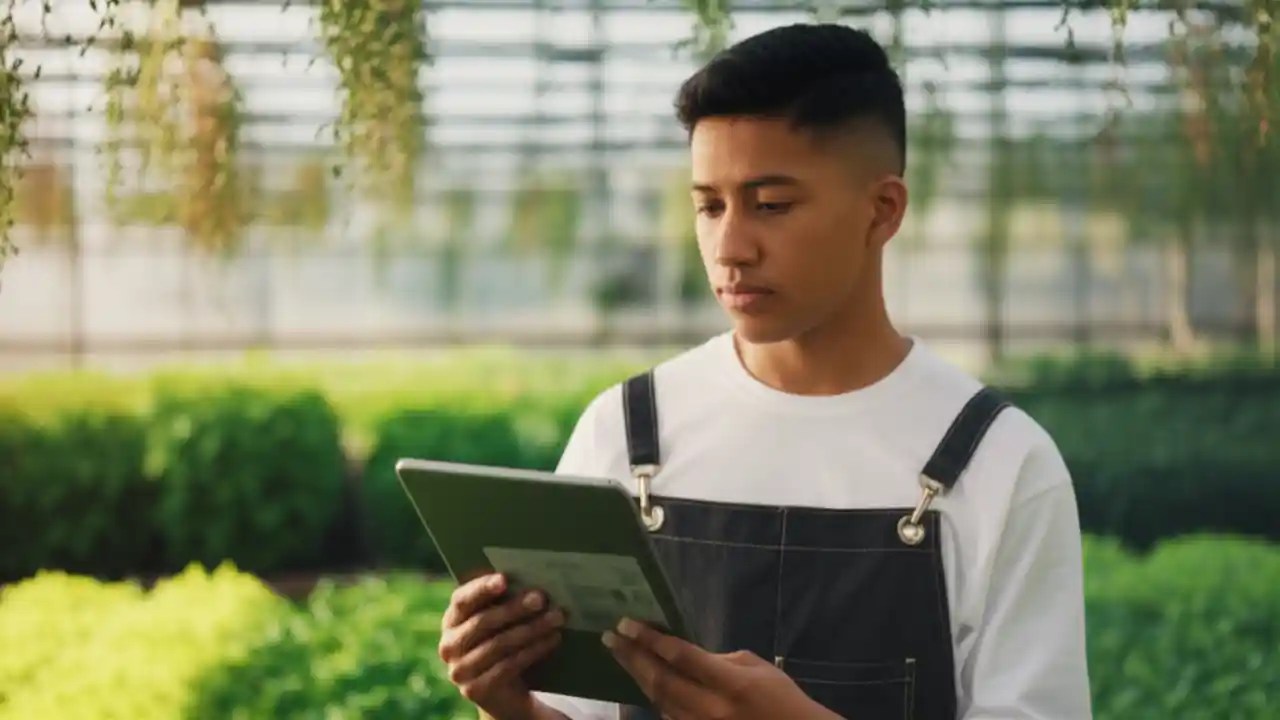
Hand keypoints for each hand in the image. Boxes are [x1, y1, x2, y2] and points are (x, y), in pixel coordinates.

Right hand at [438, 572, 566, 719]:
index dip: (482, 588)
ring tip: (556, 618)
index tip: (505, 579)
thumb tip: (534, 581)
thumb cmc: (503, 642)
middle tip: (541, 598)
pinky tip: (553, 639)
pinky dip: (534, 650)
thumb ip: (505, 602)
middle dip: (515, 608)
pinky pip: (508, 666)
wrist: (504, 693)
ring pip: (499, 644)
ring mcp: (460, 671)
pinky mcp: (476, 690)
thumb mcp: (500, 622)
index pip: (462, 600)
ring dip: (531, 629)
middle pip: (483, 621)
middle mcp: (449, 645)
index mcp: (452, 620)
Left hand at [603, 618, 838, 719]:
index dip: (650, 639)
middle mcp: (711, 710)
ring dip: (637, 676)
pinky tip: (642, 679)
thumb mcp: (757, 668)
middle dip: (632, 657)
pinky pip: (668, 715)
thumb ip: (719, 660)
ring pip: (658, 700)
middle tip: (611, 638)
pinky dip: (653, 695)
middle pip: (659, 680)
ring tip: (621, 654)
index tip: (627, 623)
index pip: (681, 656)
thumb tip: (687, 655)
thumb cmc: (782, 699)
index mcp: (730, 684)